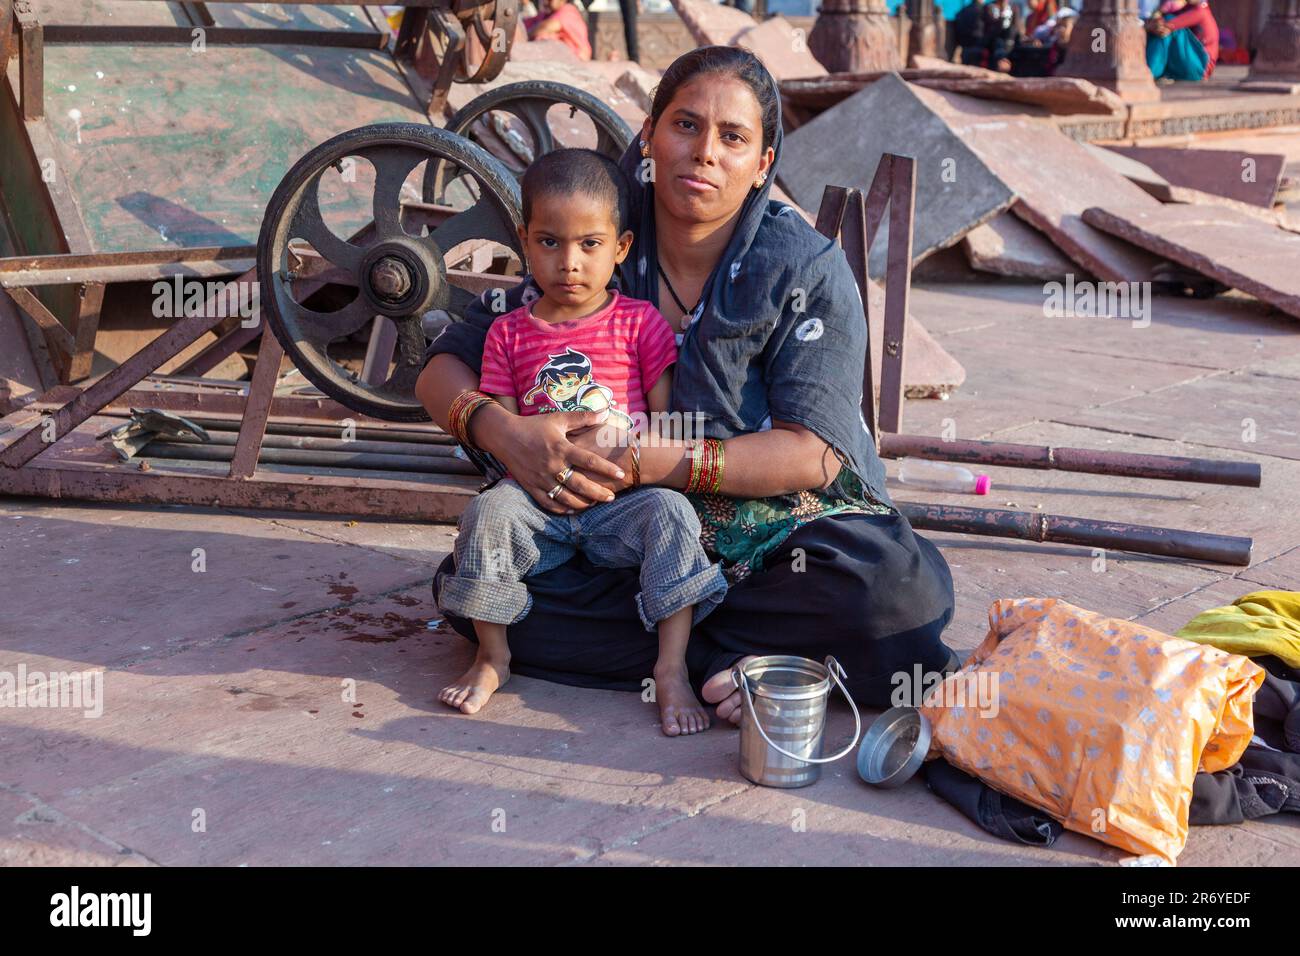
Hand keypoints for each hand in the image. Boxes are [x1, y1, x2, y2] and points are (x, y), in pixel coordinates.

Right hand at [481, 407, 625, 513]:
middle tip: (612, 497)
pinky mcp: (531, 487)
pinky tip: (573, 509)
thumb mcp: (558, 419)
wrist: (504, 436)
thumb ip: (583, 418)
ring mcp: (541, 479)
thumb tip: (605, 411)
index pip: (589, 461)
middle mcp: (552, 466)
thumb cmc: (534, 426)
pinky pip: (549, 503)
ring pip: (566, 498)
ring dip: (583, 503)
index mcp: (561, 448)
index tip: (621, 474)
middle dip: (599, 493)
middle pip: (580, 485)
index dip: (607, 469)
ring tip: (595, 504)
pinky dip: (562, 509)